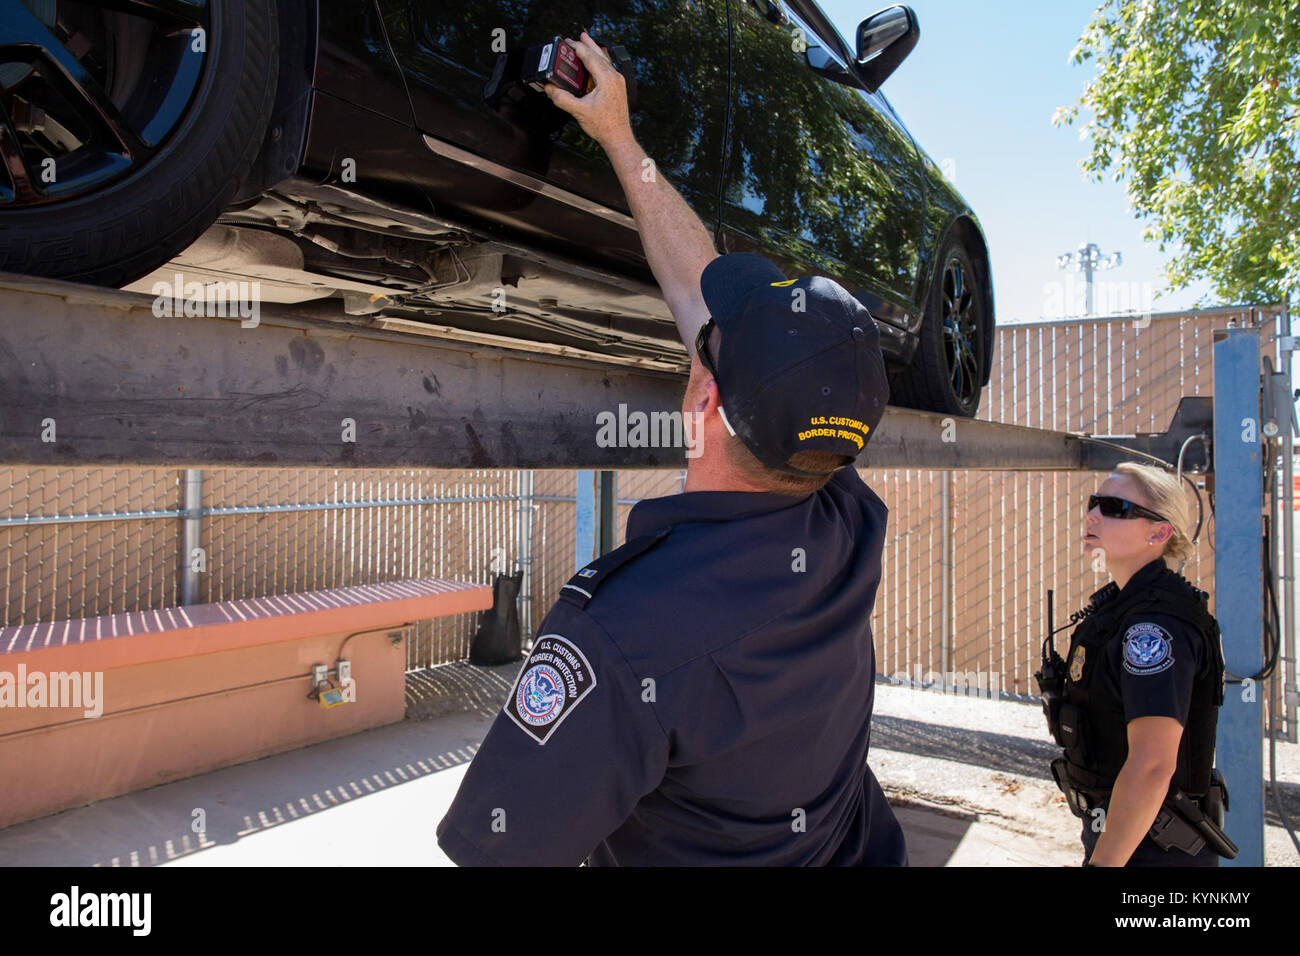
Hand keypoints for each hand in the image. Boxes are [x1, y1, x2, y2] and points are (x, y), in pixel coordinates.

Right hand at [543, 31, 632, 149]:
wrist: (618, 137)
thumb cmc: (604, 126)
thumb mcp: (579, 111)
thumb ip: (562, 99)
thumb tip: (549, 89)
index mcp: (607, 79)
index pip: (589, 56)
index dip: (577, 47)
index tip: (567, 42)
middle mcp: (614, 77)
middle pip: (599, 54)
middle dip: (587, 44)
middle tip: (579, 36)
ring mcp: (618, 82)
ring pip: (605, 60)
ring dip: (594, 51)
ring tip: (586, 43)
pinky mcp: (618, 88)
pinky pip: (608, 68)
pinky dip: (599, 62)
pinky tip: (595, 63)